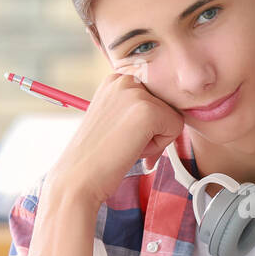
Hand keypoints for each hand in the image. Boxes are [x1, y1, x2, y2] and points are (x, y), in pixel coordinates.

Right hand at [45, 60, 184, 206]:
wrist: (78, 177)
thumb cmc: (97, 154)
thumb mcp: (115, 118)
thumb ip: (135, 108)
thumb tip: (172, 111)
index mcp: (116, 79)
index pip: (154, 98)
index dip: (144, 124)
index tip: (121, 136)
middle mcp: (125, 79)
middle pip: (166, 105)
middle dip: (151, 130)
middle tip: (123, 143)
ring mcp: (136, 92)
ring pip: (172, 117)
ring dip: (154, 139)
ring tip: (125, 146)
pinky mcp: (148, 110)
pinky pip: (176, 128)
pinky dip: (159, 146)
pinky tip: (132, 149)